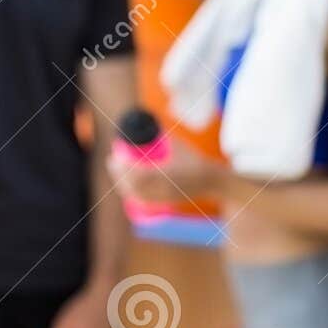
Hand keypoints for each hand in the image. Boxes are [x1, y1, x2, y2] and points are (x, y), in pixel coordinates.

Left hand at [108, 141, 222, 204]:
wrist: (214, 182)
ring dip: (122, 184)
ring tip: (117, 173)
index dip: (121, 167)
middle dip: (118, 175)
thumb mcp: (179, 146)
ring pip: (136, 194)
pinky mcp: (166, 203)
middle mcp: (163, 188)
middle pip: (132, 185)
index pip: (136, 174)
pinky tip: (126, 187)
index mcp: (165, 174)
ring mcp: (164, 197)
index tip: (114, 157)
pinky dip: (131, 194)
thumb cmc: (197, 161)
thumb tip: (148, 125)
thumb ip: (163, 136)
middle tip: (112, 162)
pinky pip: (143, 201)